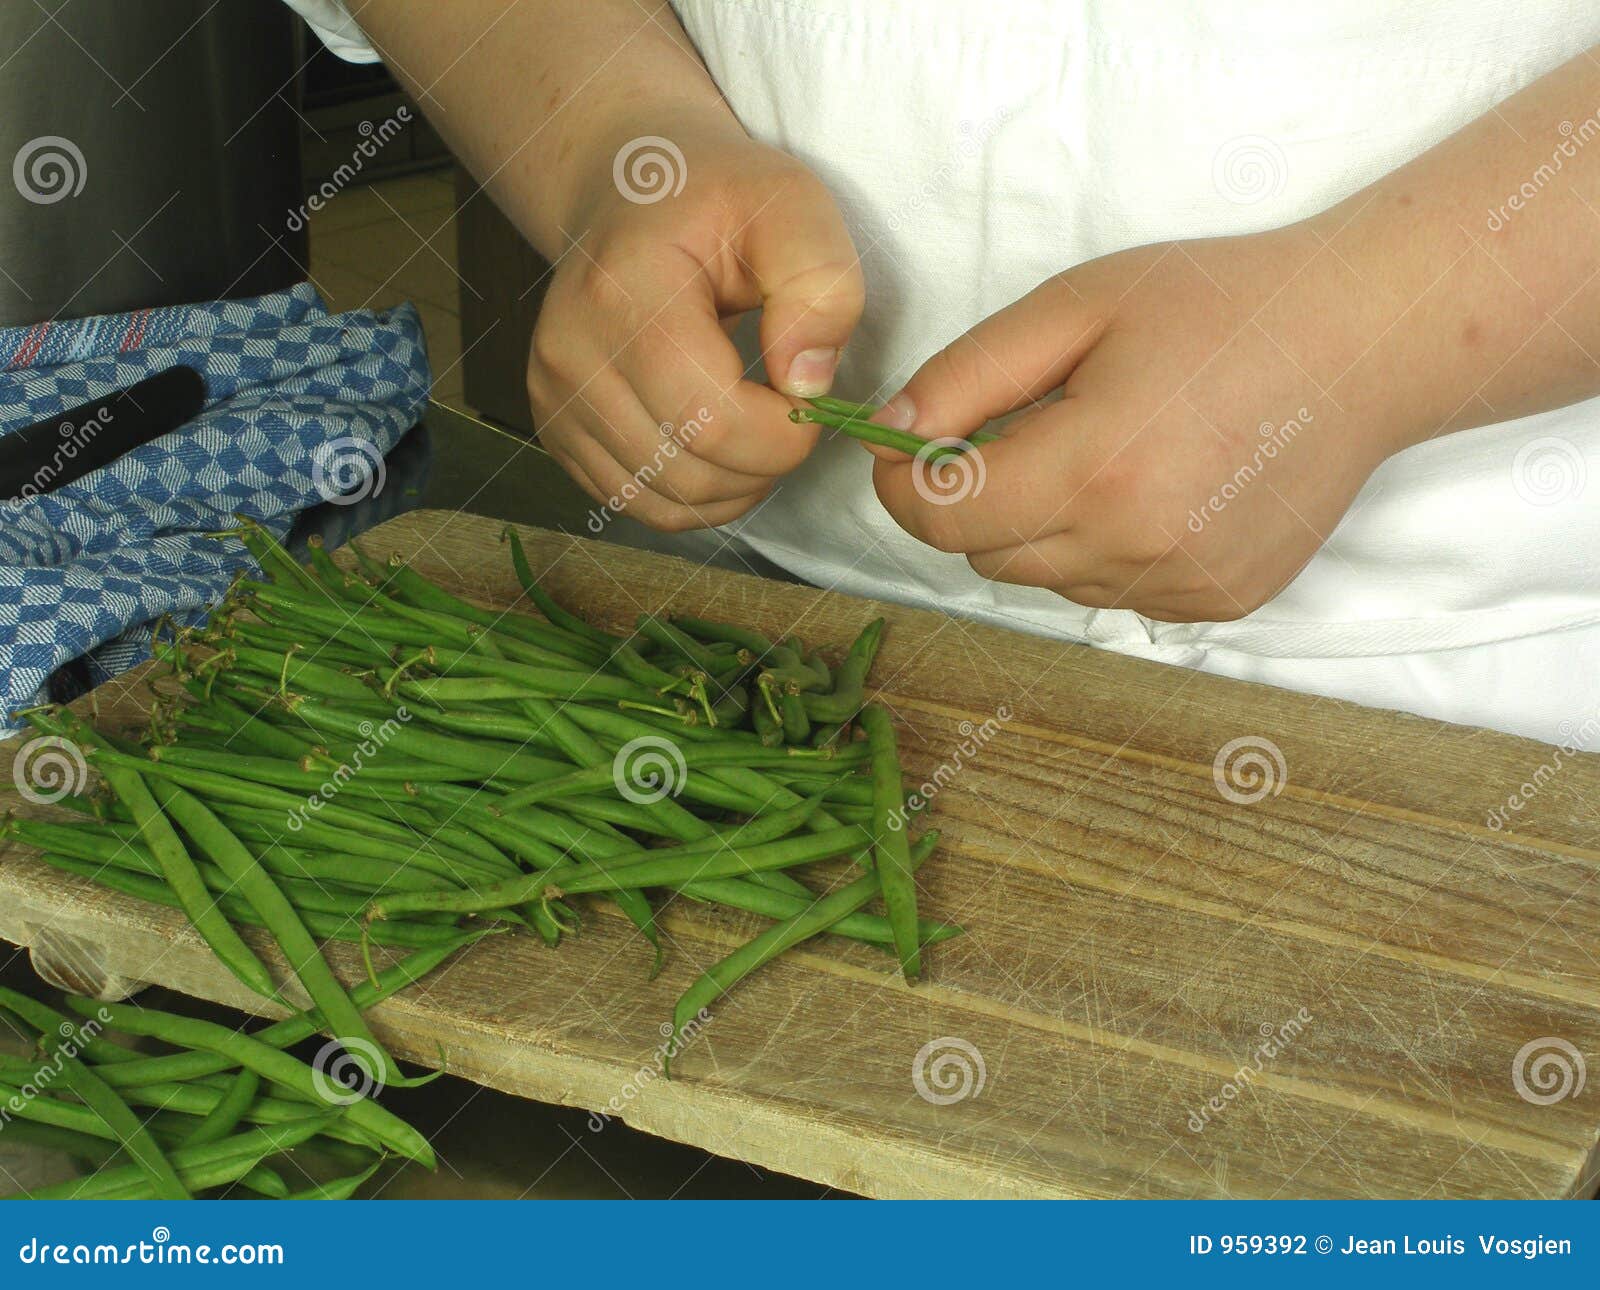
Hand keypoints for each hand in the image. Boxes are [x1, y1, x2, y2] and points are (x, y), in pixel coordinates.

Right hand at [529, 119, 862, 530]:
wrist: (630, 194)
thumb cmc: (715, 198)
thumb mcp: (791, 206)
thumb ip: (821, 285)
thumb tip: (806, 383)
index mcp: (624, 293)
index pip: (711, 419)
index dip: (782, 433)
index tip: (809, 396)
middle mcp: (571, 354)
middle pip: (690, 471)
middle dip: (765, 463)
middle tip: (789, 412)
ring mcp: (554, 398)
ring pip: (665, 503)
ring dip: (734, 487)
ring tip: (759, 429)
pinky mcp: (556, 431)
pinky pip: (637, 505)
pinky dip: (694, 496)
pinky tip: (720, 447)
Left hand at [868, 226, 1426, 621]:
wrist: (1360, 344)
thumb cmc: (1218, 305)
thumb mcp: (1075, 307)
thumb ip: (967, 375)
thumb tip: (889, 433)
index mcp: (1093, 471)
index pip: (940, 518)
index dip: (902, 485)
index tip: (903, 450)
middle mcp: (1135, 549)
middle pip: (985, 556)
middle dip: (975, 499)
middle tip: (1022, 427)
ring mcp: (1180, 587)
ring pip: (1047, 580)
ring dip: (1042, 527)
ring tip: (1106, 449)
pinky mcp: (1216, 605)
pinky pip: (1112, 592)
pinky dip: (1105, 549)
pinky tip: (1155, 484)